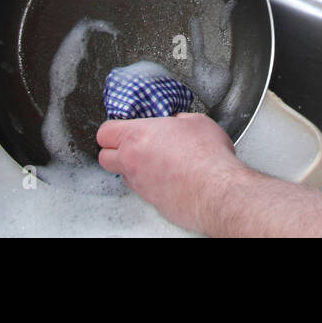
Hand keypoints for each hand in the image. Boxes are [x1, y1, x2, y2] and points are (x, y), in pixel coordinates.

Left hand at [96, 113, 241, 232]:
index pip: (104, 132)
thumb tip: (176, 122)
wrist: (217, 191)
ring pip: (124, 175)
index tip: (123, 127)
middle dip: (114, 151)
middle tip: (131, 144)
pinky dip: (150, 183)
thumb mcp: (195, 121)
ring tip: (155, 161)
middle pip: (104, 157)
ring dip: (133, 168)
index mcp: (137, 136)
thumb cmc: (207, 156)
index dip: (113, 129)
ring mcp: (141, 185)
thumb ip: (178, 120)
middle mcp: (132, 162)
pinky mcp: (152, 202)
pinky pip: (143, 190)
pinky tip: (169, 177)